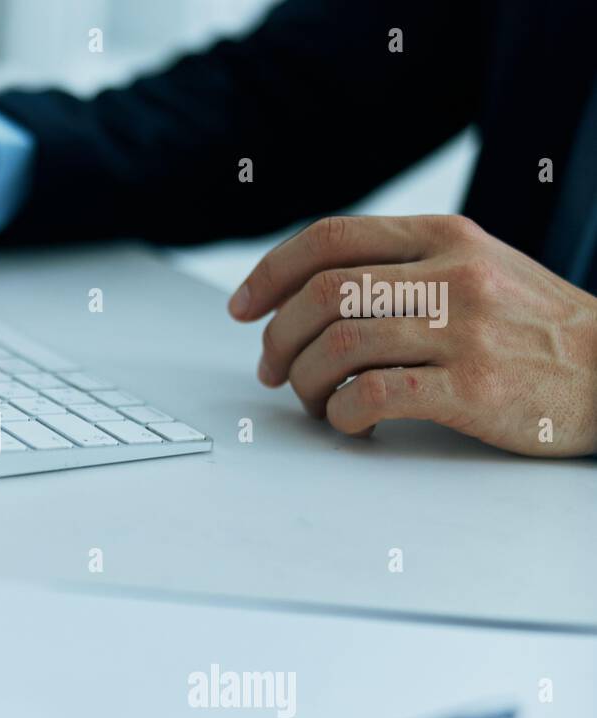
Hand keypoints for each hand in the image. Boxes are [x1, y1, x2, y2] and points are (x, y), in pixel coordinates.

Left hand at [228, 215, 596, 456]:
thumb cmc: (533, 326)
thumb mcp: (477, 265)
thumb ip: (403, 265)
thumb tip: (308, 293)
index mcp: (443, 236)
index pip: (330, 238)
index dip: (270, 273)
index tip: (242, 309)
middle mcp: (450, 274)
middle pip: (321, 295)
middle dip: (277, 338)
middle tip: (271, 371)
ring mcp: (463, 330)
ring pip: (337, 347)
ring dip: (303, 383)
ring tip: (313, 403)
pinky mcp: (473, 388)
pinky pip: (372, 396)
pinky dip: (342, 415)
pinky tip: (350, 423)